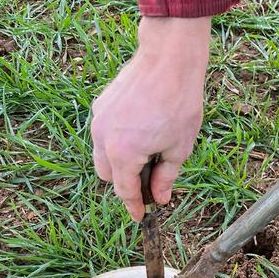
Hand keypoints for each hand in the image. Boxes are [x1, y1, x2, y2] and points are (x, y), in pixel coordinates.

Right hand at [91, 17, 211, 220]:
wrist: (168, 60)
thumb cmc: (179, 104)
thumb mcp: (179, 149)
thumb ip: (166, 177)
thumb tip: (160, 198)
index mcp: (123, 154)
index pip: (124, 191)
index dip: (134, 206)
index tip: (140, 216)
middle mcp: (102, 138)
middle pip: (107, 175)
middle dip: (125, 184)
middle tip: (150, 184)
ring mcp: (98, 119)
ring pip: (101, 154)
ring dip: (119, 163)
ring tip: (148, 156)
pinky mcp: (100, 105)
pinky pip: (104, 134)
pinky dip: (116, 143)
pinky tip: (141, 135)